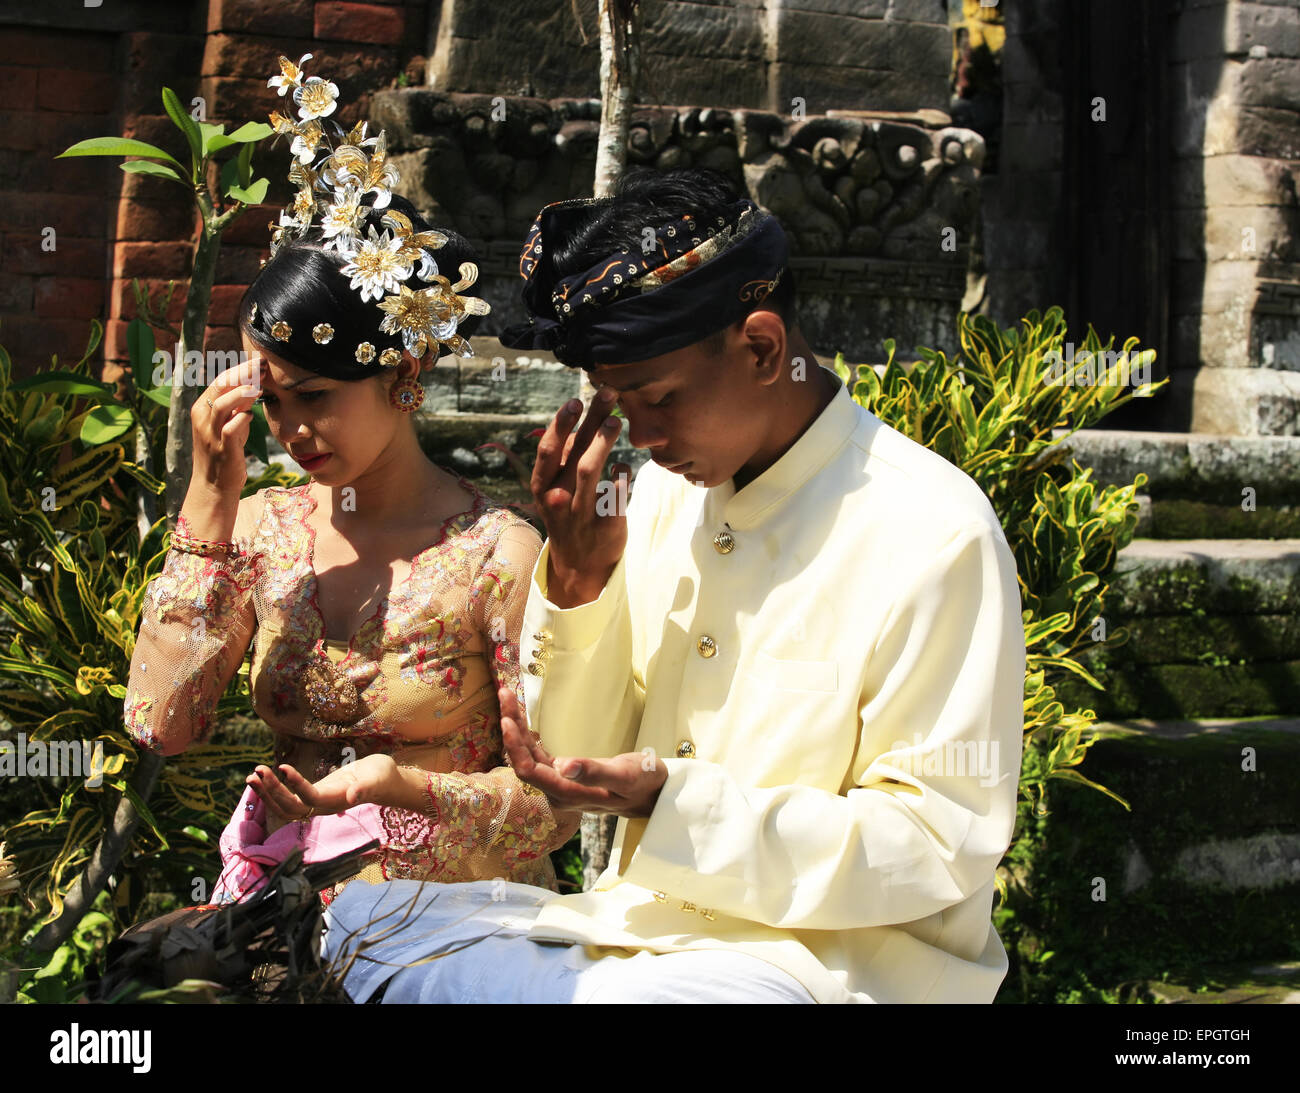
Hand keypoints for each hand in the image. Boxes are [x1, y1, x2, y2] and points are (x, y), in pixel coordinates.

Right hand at [190, 354, 262, 501]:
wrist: (213, 487)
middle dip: (243, 373)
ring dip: (242, 393)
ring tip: (259, 386)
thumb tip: (253, 387)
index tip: (260, 361)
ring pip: (222, 405)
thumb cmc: (224, 454)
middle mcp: (203, 418)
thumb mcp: (230, 426)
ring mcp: (210, 434)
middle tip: (263, 365)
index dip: (240, 369)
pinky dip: (242, 419)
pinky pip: (230, 429)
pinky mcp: (222, 449)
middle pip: (220, 386)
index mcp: (202, 409)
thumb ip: (238, 408)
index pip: (220, 381)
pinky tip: (252, 415)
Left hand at [246, 754, 399, 821]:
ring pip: (285, 807)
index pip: (310, 798)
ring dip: (267, 793)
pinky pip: (288, 799)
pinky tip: (262, 777)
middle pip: (291, 808)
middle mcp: (323, 806)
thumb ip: (365, 788)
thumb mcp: (377, 778)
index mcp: (337, 801)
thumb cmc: (383, 777)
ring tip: (253, 775)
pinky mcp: (313, 795)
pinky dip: (273, 790)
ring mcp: (317, 803)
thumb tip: (352, 797)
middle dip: (272, 792)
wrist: (386, 782)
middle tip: (257, 771)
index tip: (282, 767)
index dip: (295, 786)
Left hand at [498, 685, 666, 817]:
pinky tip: (522, 720)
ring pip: (529, 757)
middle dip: (511, 728)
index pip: (530, 771)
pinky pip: (539, 755)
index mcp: (568, 795)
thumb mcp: (623, 775)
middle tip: (505, 694)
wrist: (655, 794)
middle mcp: (558, 792)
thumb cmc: (643, 783)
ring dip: (517, 729)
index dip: (515, 746)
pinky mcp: (564, 776)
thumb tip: (562, 766)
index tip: (507, 718)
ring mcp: (560, 785)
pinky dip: (528, 735)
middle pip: (524, 761)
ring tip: (508, 698)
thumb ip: (593, 772)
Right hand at [532, 388, 631, 604]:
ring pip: (592, 470)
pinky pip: (618, 490)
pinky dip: (622, 474)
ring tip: (617, 420)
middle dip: (590, 420)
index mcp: (542, 488)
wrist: (580, 567)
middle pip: (574, 452)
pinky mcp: (607, 524)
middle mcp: (559, 499)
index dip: (561, 424)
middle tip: (607, 395)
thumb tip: (572, 421)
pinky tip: (623, 467)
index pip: (548, 450)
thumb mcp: (555, 492)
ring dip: (603, 441)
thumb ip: (562, 461)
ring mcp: (582, 513)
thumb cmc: (568, 518)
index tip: (575, 401)